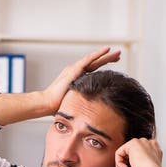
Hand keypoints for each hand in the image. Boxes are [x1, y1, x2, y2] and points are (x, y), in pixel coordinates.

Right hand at [0, 46, 120, 127]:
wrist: (47, 104)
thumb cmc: (56, 107)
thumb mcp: (74, 104)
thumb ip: (81, 105)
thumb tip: (88, 117)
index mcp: (77, 79)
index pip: (93, 72)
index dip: (103, 68)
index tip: (114, 66)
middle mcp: (76, 72)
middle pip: (95, 64)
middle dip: (107, 59)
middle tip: (118, 56)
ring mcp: (75, 70)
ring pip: (94, 60)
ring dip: (106, 55)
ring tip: (117, 52)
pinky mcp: (74, 70)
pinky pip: (89, 60)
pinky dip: (98, 54)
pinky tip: (107, 49)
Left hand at [115, 138, 165, 166]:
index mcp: (154, 152)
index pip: (138, 155)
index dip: (131, 165)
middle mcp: (149, 145)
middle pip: (130, 153)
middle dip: (125, 165)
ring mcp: (142, 143)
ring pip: (124, 153)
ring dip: (121, 166)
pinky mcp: (133, 143)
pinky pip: (119, 152)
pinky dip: (118, 163)